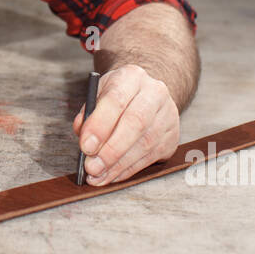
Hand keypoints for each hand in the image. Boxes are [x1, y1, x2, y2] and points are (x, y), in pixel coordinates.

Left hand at [73, 64, 178, 185]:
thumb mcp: (98, 95)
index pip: (116, 100)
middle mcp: (155, 93)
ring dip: (118, 165)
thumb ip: (88, 113)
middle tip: (91, 167)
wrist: (145, 95)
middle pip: (135, 123)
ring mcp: (167, 116)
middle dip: (111, 149)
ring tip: (97, 176)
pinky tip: (112, 176)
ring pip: (144, 144)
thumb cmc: (117, 97)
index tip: (85, 146)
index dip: (100, 125)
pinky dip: (127, 170)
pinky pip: (150, 158)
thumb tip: (82, 135)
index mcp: (132, 77)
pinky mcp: (172, 138)